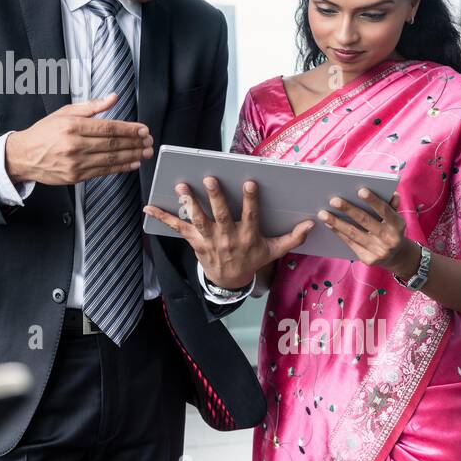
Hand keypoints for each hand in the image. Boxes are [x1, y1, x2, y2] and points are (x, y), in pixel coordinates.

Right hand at [5, 94, 151, 185]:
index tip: (143, 129)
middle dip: (135, 143)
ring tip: (146, 152)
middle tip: (149, 141)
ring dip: (132, 156)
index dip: (129, 129)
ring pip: (111, 159)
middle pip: (112, 144)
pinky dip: (120, 167)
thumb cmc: (43, 133)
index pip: (108, 127)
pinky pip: (103, 171)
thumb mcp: (65, 112)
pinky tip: (132, 163)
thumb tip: (112, 98)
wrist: (23, 156)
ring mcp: (75, 163)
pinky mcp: (75, 176)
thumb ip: (92, 106)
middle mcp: (74, 145)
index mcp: (73, 126)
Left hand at [143, 177, 313, 291]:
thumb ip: (292, 238)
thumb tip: (311, 224)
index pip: (250, 216)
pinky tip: (149, 206)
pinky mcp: (194, 241)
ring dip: (189, 202)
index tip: (250, 182)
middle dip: (215, 197)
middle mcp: (227, 237)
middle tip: (209, 179)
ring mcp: (208, 240)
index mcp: (247, 236)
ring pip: (198, 219)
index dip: (250, 200)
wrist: (229, 281)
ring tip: (181, 185)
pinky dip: (162, 217)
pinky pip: (177, 227)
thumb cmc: (251, 260)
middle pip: (221, 215)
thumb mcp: (273, 251)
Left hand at [317, 189, 417, 275]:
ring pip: (354, 233)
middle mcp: (390, 239)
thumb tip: (392, 194)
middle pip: (365, 221)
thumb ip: (392, 205)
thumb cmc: (391, 230)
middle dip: (348, 209)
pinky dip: (338, 232)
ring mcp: (379, 250)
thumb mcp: (395, 218)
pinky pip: (350, 243)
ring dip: (337, 222)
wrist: (396, 257)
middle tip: (333, 200)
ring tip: (323, 213)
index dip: (373, 201)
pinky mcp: (368, 259)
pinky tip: (328, 224)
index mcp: (398, 225)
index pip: (385, 210)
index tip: (360, 191)